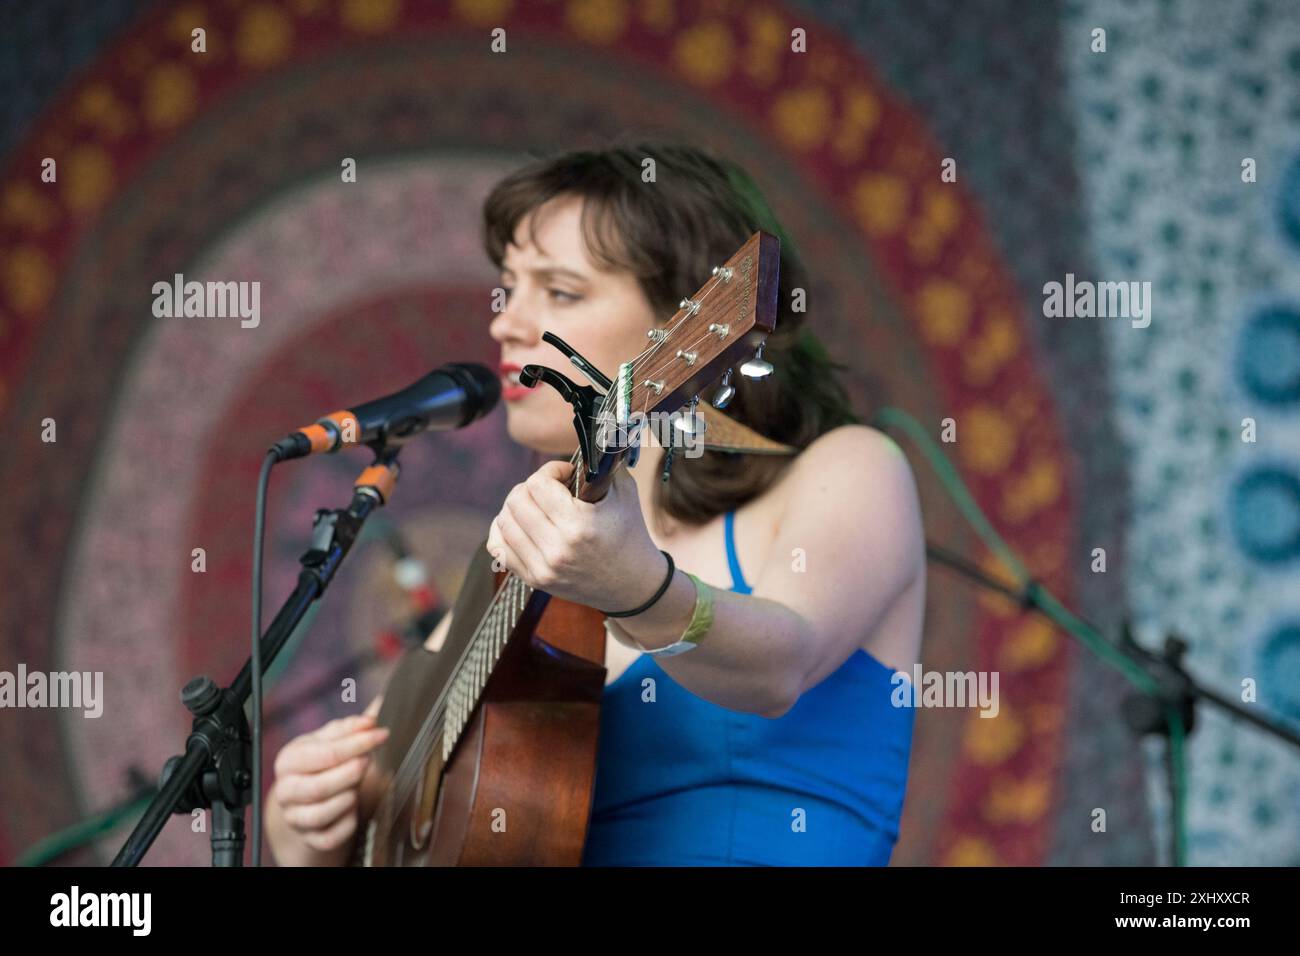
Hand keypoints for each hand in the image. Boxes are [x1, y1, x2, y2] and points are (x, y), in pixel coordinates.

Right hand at [269, 713, 388, 856]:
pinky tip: (353, 809)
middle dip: (351, 773)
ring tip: (358, 785)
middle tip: (369, 761)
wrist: (309, 798)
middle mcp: (286, 790)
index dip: (357, 743)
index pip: (325, 753)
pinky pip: (330, 837)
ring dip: (348, 798)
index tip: (382, 734)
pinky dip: (347, 823)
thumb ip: (354, 725)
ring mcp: (295, 817)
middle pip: (319, 787)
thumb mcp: (334, 739)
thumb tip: (380, 705)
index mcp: (290, 759)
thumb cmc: (323, 763)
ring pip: (320, 814)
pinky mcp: (309, 838)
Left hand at [485, 459, 663, 611]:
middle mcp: (556, 549)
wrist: (633, 585)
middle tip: (550, 491)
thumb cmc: (630, 534)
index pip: (538, 484)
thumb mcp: (625, 493)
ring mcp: (542, 567)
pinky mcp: (534, 579)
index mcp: (579, 525)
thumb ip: (605, 460)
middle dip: (531, 487)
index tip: (566, 476)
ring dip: (517, 507)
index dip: (550, 472)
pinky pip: (499, 546)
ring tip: (538, 507)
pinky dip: (505, 530)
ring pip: (503, 521)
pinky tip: (523, 524)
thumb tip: (590, 434)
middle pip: (516, 500)